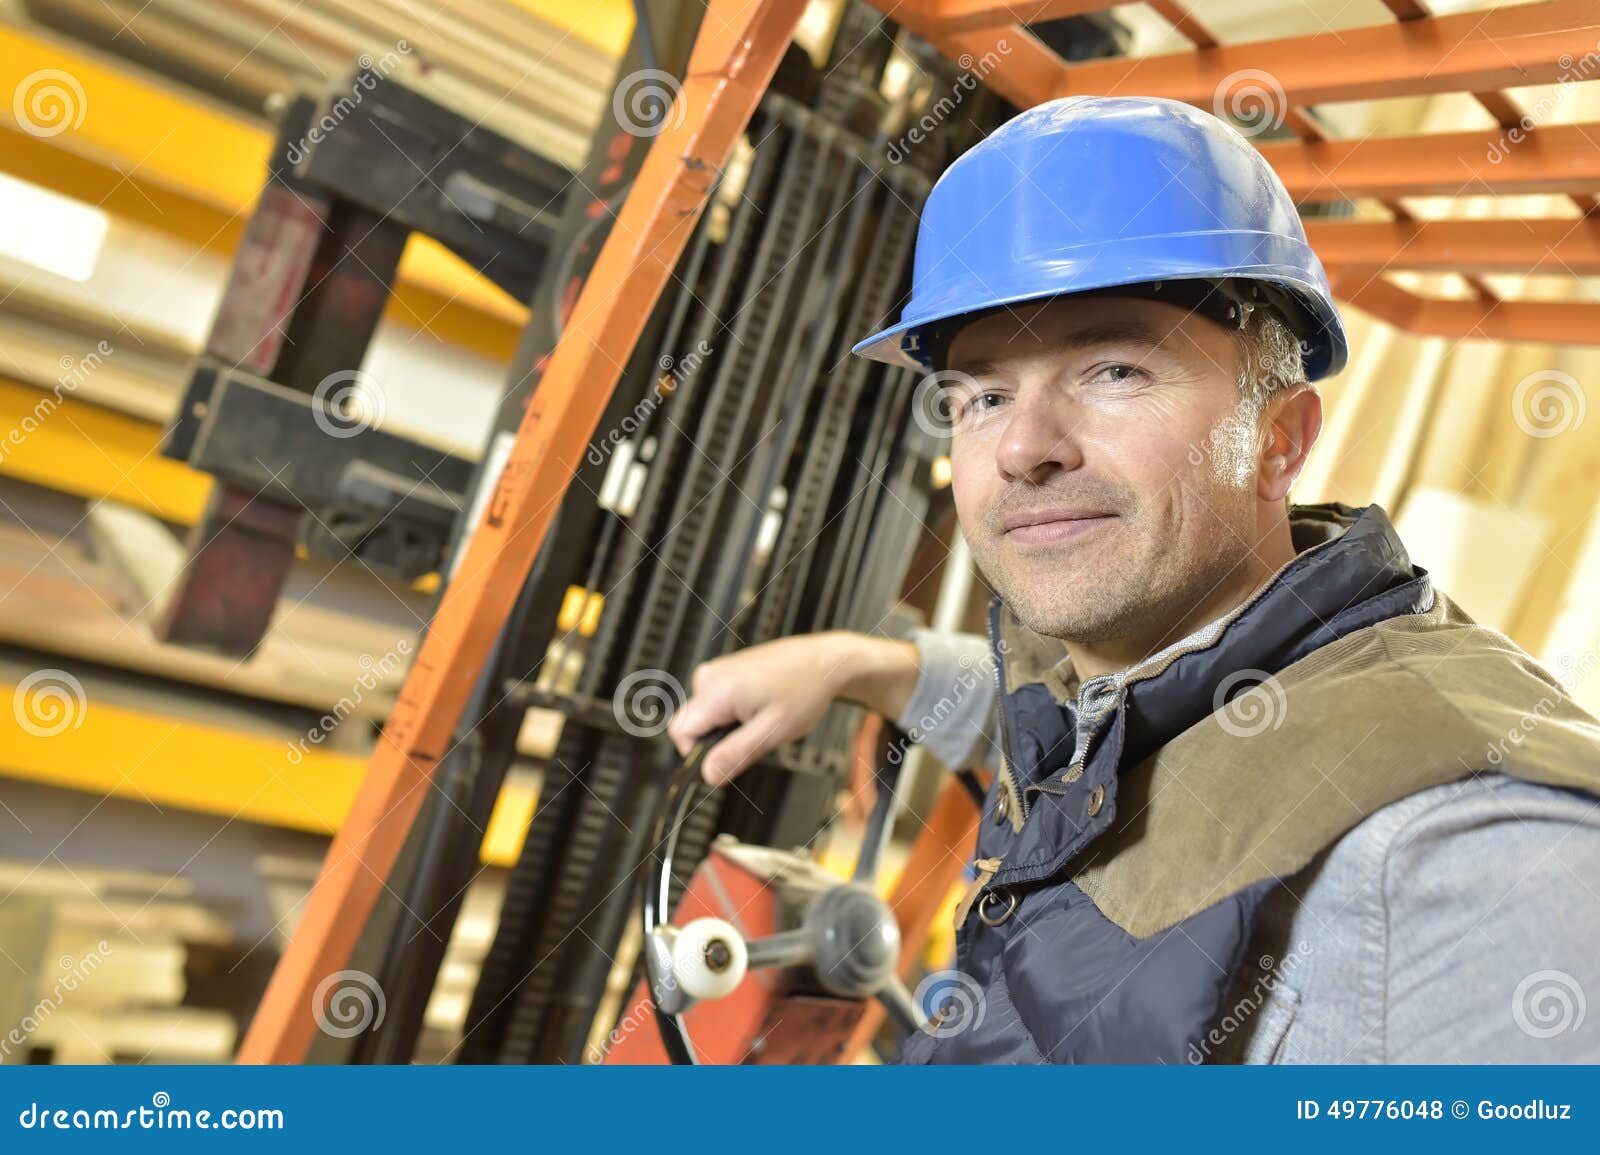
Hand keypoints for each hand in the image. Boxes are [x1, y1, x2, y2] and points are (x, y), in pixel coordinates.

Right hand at [667, 631, 919, 784]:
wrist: (823, 662)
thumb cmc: (805, 690)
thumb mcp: (772, 732)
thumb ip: (736, 754)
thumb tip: (708, 775)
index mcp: (717, 691)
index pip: (680, 733)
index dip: (700, 755)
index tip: (728, 758)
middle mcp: (709, 676)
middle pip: (690, 724)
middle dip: (715, 740)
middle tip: (754, 736)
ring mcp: (716, 670)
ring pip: (703, 716)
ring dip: (726, 726)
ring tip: (761, 718)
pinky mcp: (724, 670)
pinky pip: (714, 703)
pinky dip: (732, 712)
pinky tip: (759, 706)